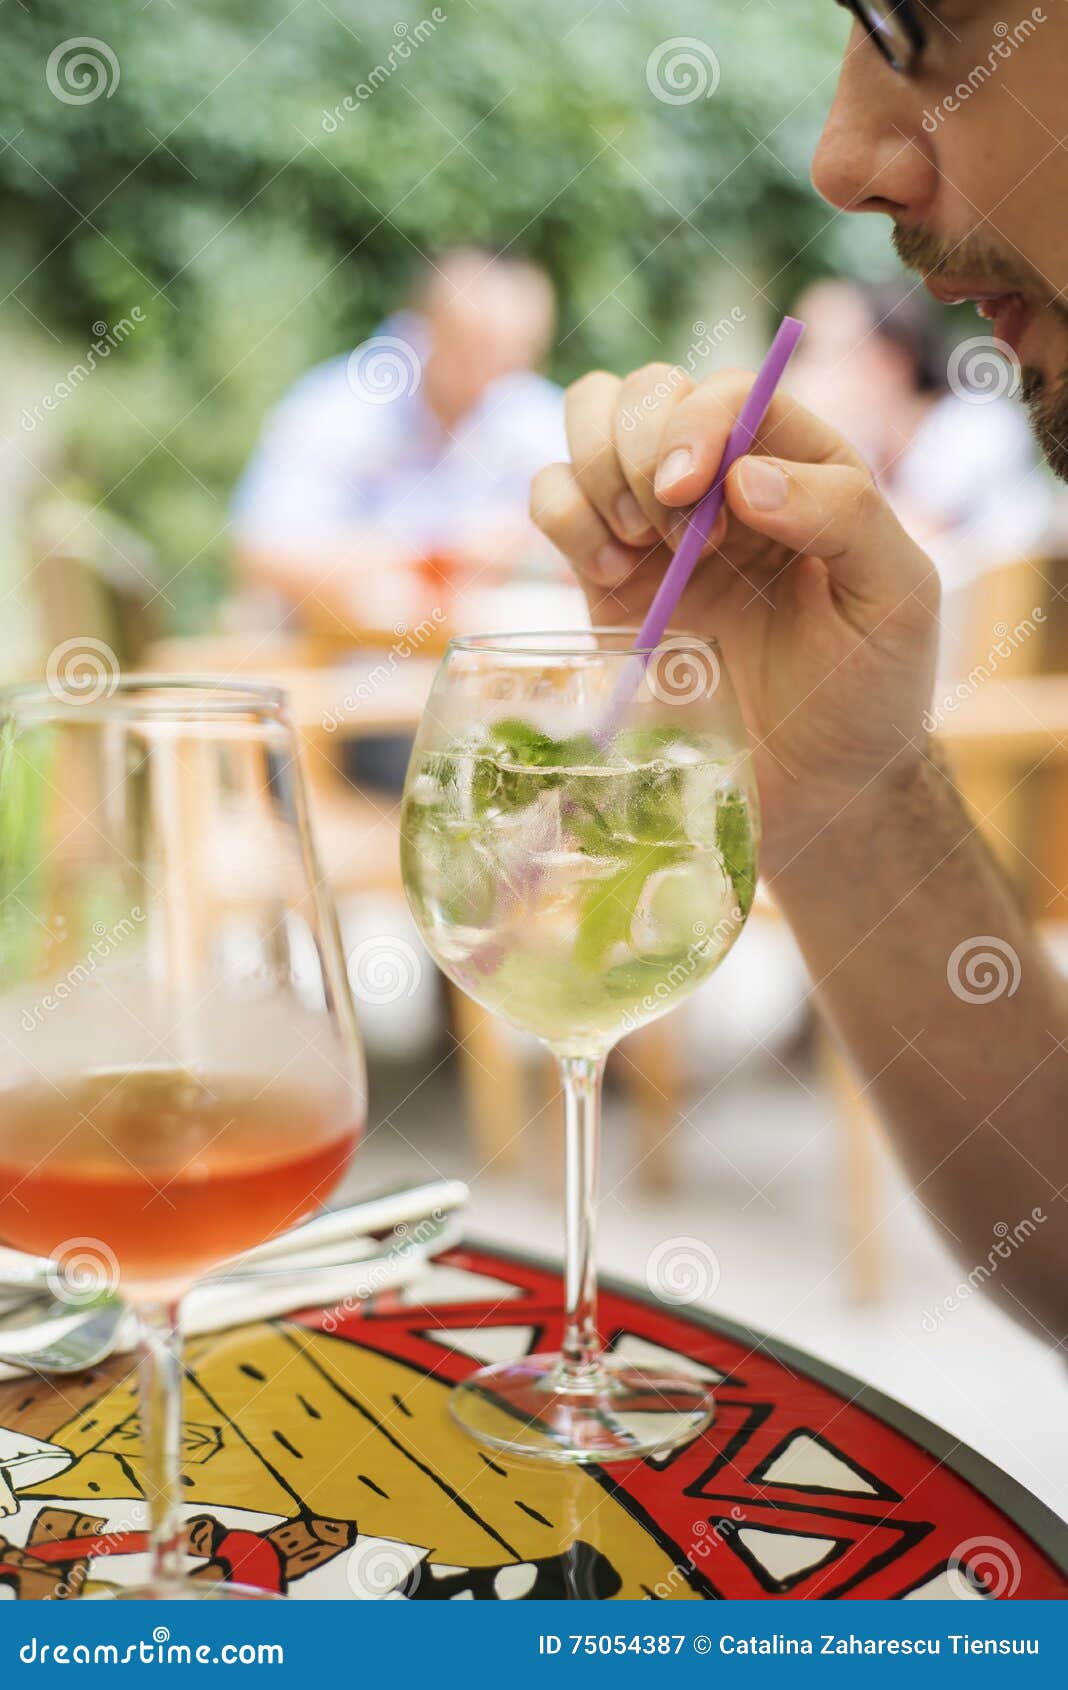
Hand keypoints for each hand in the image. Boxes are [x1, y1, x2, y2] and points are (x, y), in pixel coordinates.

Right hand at [530, 364, 941, 876]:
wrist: (813, 783)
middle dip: (641, 446)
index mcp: (800, 465)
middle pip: (651, 390)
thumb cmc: (867, 689)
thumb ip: (845, 516)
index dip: (701, 422)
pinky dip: (563, 514)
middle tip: (669, 532)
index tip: (688, 488)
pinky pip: (551, 495)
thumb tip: (743, 477)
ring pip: (591, 417)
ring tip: (637, 547)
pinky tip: (608, 574)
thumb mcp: (895, 598)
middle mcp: (721, 480)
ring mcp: (655, 523)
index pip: (734, 393)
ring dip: (598, 467)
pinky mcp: (603, 574)